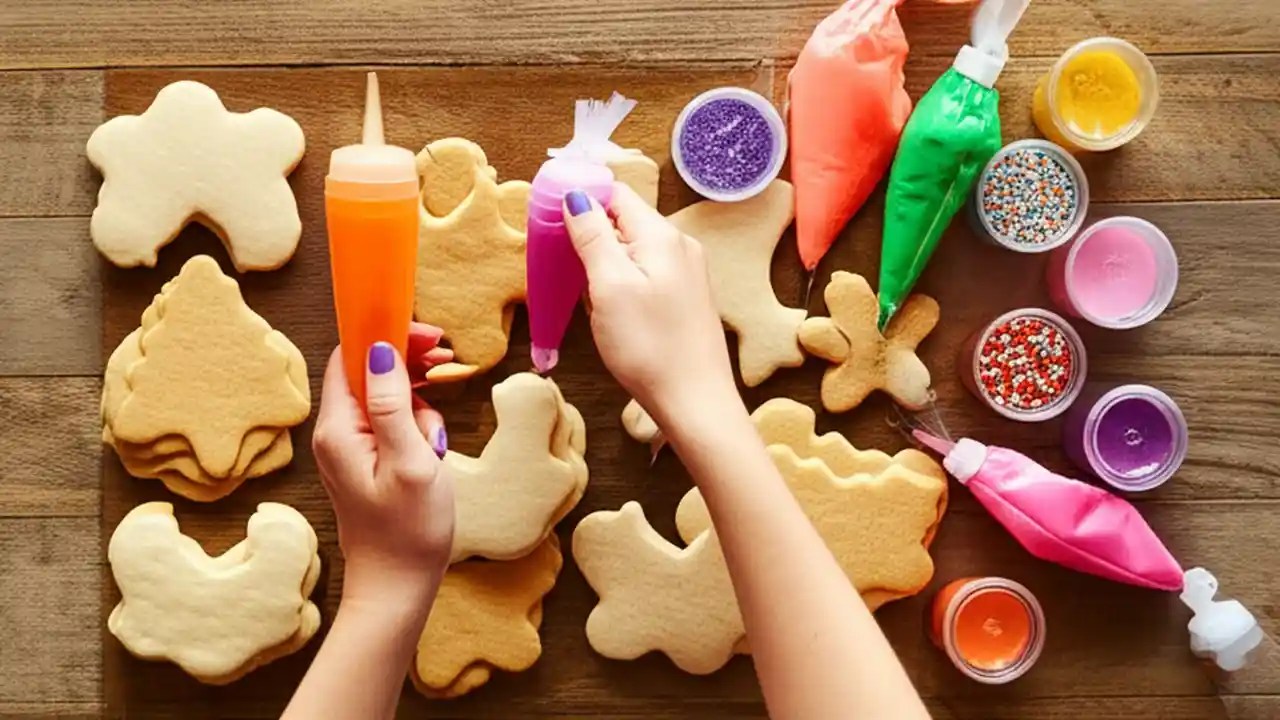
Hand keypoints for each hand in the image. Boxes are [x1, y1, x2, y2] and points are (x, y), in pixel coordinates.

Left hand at [312, 323, 454, 606]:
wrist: (396, 587)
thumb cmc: (408, 531)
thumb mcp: (410, 462)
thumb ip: (392, 404)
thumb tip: (379, 350)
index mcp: (339, 430)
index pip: (351, 356)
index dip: (388, 336)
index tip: (429, 336)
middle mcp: (335, 433)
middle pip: (367, 370)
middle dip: (409, 362)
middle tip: (447, 362)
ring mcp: (349, 447)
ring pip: (383, 395)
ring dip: (417, 400)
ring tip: (437, 436)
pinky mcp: (365, 460)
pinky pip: (389, 421)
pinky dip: (414, 423)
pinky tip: (431, 446)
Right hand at [564, 184, 736, 422]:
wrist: (695, 402)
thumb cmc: (650, 348)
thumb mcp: (610, 286)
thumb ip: (594, 236)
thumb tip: (577, 196)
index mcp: (662, 236)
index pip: (617, 194)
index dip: (582, 199)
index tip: (553, 222)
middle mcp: (679, 246)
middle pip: (624, 221)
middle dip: (591, 239)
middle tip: (570, 272)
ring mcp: (686, 273)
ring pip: (632, 251)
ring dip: (604, 267)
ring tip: (593, 301)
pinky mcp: (685, 298)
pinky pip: (645, 275)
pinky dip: (621, 285)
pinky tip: (615, 315)